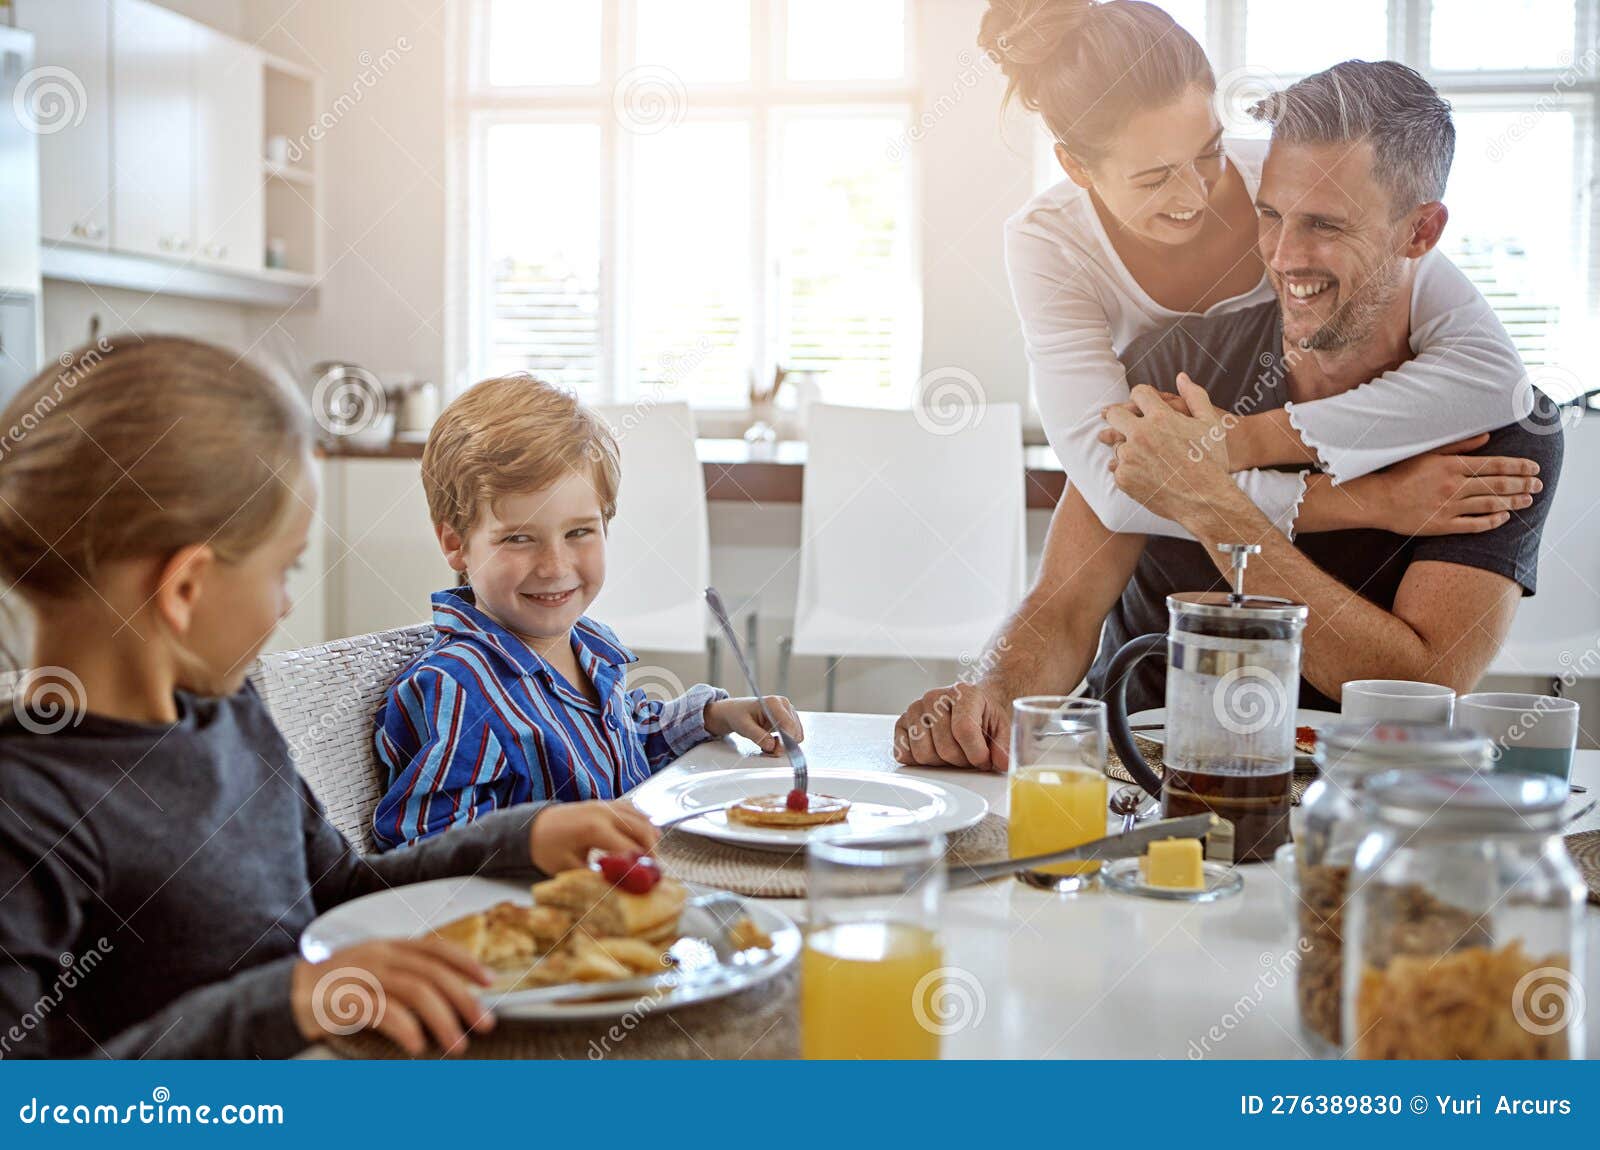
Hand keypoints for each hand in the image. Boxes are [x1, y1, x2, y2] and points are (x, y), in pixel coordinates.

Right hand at [292, 939, 494, 1055]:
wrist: (286, 990)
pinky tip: (418, 1045)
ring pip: (416, 991)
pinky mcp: (345, 999)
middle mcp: (381, 956)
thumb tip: (449, 997)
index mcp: (391, 946)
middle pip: (434, 974)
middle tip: (485, 1024)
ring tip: (458, 1044)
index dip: (466, 963)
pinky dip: (406, 1028)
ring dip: (443, 1019)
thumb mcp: (375, 969)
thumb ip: (406, 975)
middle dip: (465, 1000)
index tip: (490, 981)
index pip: (437, 949)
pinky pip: (383, 1011)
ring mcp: (364, 975)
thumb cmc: (338, 985)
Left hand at [529, 799, 659, 872]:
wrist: (535, 827)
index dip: (640, 865)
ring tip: (650, 858)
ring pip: (642, 817)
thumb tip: (619, 888)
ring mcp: (607, 804)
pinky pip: (633, 810)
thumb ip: (596, 876)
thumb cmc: (549, 849)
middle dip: (652, 850)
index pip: (628, 848)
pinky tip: (644, 839)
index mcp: (594, 828)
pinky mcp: (607, 803)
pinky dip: (643, 824)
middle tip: (653, 871)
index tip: (648, 881)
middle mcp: (604, 812)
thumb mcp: (569, 868)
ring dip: (650, 836)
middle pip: (642, 829)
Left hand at [704, 695, 804, 753]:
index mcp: (774, 703)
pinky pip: (793, 736)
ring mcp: (788, 712)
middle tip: (765, 747)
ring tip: (766, 741)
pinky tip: (771, 739)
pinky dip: (783, 742)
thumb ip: (758, 736)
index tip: (777, 751)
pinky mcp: (789, 719)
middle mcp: (784, 705)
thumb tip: (772, 746)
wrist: (736, 712)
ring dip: (782, 743)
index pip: (789, 724)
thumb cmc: (738, 715)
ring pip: (796, 736)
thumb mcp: (743, 726)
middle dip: (782, 744)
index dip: (785, 740)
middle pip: (795, 732)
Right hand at [893, 681, 1010, 771]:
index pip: (964, 730)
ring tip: (953, 751)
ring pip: (923, 754)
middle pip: (945, 748)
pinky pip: (904, 753)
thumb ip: (1005, 746)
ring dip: (941, 762)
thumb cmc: (985, 717)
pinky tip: (935, 750)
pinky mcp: (901, 723)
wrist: (971, 705)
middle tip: (970, 755)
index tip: (985, 761)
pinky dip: (920, 761)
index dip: (977, 754)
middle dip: (961, 761)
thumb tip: (1003, 762)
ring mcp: (915, 709)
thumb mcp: (1003, 728)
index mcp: (963, 693)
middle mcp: (935, 697)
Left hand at [1101, 375, 1232, 517]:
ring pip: (1116, 444)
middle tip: (1124, 423)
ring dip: (1127, 447)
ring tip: (1144, 456)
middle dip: (1119, 416)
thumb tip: (1181, 376)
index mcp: (1160, 416)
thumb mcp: (1210, 424)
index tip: (1141, 404)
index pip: (1138, 393)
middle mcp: (1141, 434)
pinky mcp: (1124, 478)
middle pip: (1114, 414)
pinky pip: (1117, 468)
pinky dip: (1127, 469)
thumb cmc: (1212, 461)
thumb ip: (1195, 396)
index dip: (1140, 397)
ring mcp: (1130, 457)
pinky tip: (1143, 472)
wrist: (1205, 501)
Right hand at [1344, 434, 1541, 535]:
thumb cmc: (1400, 474)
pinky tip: (1504, 517)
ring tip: (1528, 500)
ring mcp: (1449, 507)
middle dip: (1522, 484)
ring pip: (1490, 504)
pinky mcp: (1442, 526)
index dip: (1517, 466)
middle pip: (1497, 485)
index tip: (1534, 467)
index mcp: (1451, 466)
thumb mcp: (1428, 453)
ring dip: (1513, 502)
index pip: (1494, 465)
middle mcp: (1453, 487)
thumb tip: (1487, 437)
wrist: (1377, 500)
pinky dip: (1492, 521)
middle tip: (1538, 484)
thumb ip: (1458, 445)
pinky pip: (1474, 525)